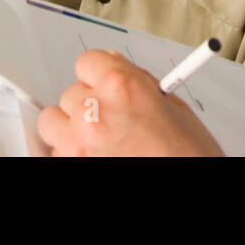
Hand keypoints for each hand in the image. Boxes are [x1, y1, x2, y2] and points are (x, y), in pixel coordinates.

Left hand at [36, 50, 224, 155]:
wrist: (191, 182)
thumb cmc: (188, 154)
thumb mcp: (173, 107)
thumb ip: (138, 82)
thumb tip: (117, 70)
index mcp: (121, 86)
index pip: (87, 62)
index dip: (98, 74)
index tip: (102, 83)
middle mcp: (94, 111)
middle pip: (71, 93)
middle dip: (88, 104)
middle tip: (110, 120)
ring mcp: (77, 142)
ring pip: (53, 121)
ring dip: (70, 128)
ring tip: (96, 140)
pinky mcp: (69, 164)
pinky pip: (56, 152)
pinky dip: (71, 154)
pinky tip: (97, 156)